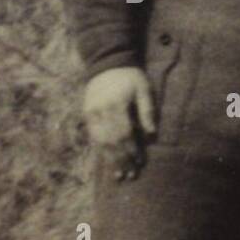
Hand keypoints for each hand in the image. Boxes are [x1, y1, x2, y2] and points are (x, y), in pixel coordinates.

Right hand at [83, 66, 155, 180]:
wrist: (107, 63)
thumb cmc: (130, 77)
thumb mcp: (144, 89)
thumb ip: (147, 111)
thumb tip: (151, 134)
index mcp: (117, 104)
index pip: (125, 133)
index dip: (132, 149)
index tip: (139, 162)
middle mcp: (101, 111)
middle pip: (112, 141)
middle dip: (121, 160)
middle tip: (130, 176)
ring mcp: (92, 113)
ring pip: (101, 141)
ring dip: (110, 160)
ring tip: (118, 175)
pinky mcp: (87, 114)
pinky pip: (94, 136)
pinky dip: (101, 150)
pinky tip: (107, 161)